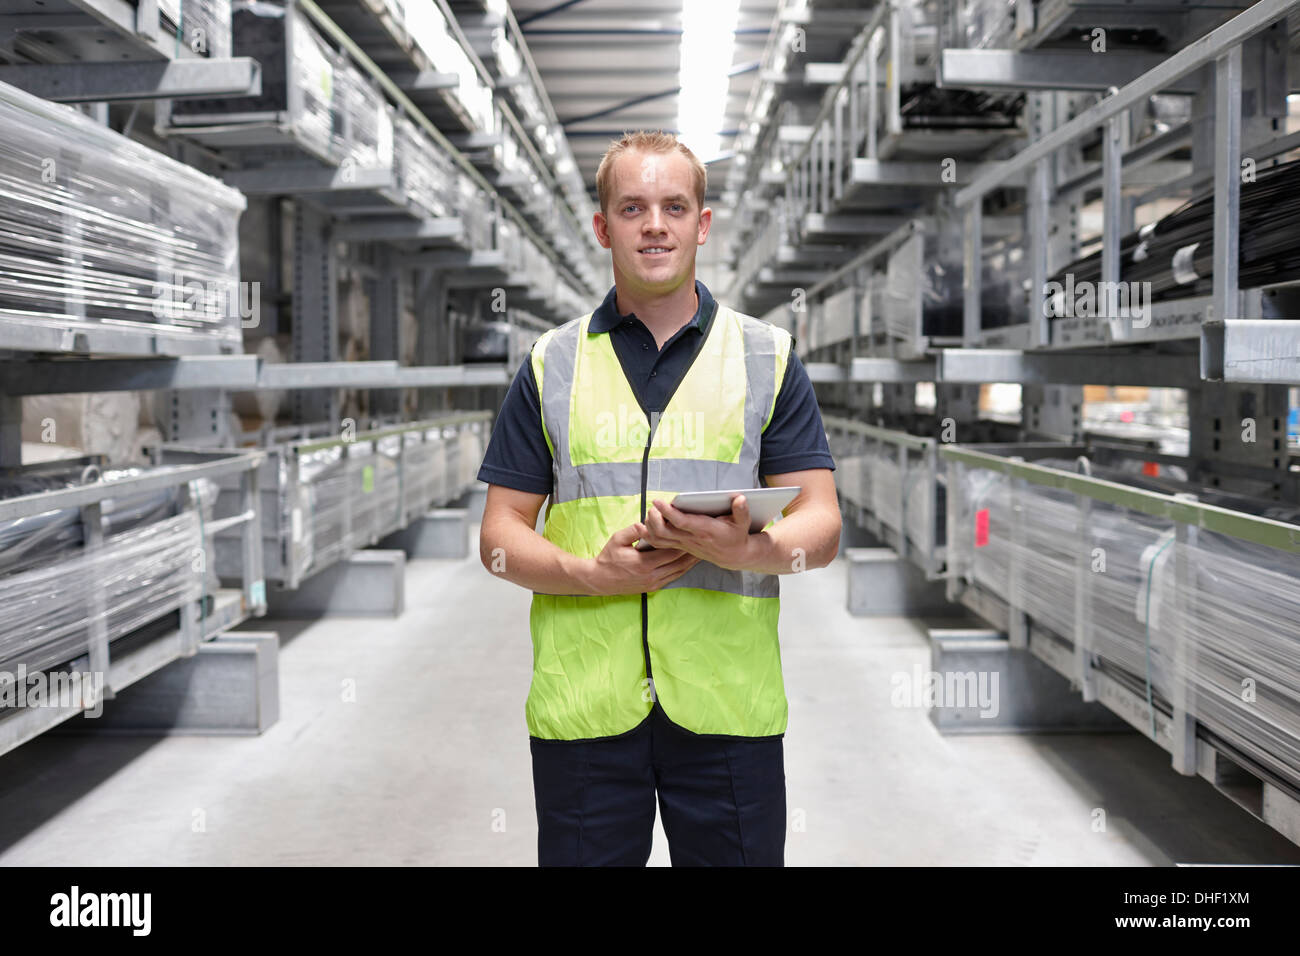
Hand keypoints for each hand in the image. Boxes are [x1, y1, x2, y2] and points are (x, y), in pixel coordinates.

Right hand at [581, 523, 699, 594]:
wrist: (600, 580)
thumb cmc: (608, 558)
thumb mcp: (617, 540)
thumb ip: (633, 530)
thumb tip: (646, 523)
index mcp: (644, 563)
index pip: (670, 552)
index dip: (684, 543)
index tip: (693, 533)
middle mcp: (651, 575)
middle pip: (679, 563)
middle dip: (692, 552)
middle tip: (704, 542)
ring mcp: (653, 583)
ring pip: (679, 572)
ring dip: (691, 562)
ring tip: (702, 551)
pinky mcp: (653, 587)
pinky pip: (673, 577)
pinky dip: (682, 569)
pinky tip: (689, 563)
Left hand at [638, 494, 760, 570]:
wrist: (734, 556)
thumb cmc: (737, 535)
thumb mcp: (744, 523)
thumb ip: (741, 511)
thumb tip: (741, 498)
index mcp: (704, 530)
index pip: (681, 522)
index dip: (668, 512)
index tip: (658, 501)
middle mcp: (691, 538)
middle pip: (663, 531)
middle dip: (654, 518)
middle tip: (653, 506)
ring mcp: (684, 544)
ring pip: (658, 539)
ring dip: (649, 526)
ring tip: (650, 513)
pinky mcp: (680, 546)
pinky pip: (659, 543)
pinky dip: (649, 535)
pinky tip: (646, 525)